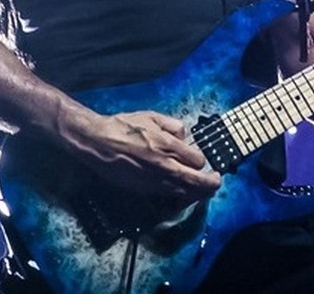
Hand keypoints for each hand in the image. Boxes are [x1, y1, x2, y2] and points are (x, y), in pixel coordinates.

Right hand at [66, 109, 221, 202]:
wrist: (97, 142)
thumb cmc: (124, 126)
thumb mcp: (152, 116)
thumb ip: (173, 125)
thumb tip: (185, 137)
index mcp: (167, 146)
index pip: (197, 161)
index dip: (202, 161)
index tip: (200, 159)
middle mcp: (163, 166)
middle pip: (196, 183)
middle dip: (212, 184)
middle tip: (216, 180)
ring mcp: (153, 181)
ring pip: (184, 194)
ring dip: (197, 193)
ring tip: (203, 188)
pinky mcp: (142, 190)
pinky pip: (167, 198)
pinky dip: (179, 197)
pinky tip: (181, 192)